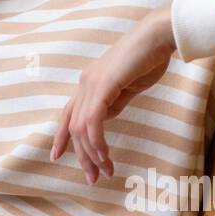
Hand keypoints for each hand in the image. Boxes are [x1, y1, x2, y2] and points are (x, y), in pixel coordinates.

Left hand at [50, 5, 175, 184]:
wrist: (157, 38)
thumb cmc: (147, 60)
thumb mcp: (126, 88)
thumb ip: (111, 104)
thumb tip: (102, 122)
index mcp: (89, 83)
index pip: (67, 113)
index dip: (60, 136)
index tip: (57, 156)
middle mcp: (85, 83)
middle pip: (73, 126)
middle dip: (82, 155)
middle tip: (92, 178)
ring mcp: (92, 83)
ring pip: (81, 127)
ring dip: (92, 154)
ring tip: (104, 171)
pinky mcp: (104, 85)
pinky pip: (93, 120)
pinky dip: (97, 140)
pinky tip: (105, 155)